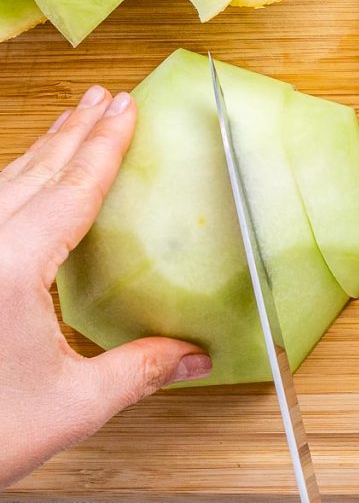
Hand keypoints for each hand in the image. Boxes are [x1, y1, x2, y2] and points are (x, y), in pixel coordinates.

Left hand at [0, 86, 211, 488]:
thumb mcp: (71, 405)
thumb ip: (137, 371)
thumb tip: (196, 356)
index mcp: (11, 269)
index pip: (70, 191)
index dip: (104, 146)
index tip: (125, 108)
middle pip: (33, 174)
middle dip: (74, 132)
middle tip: (104, 97)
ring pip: (4, 187)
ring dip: (43, 150)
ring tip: (72, 122)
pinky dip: (16, 182)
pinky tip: (26, 182)